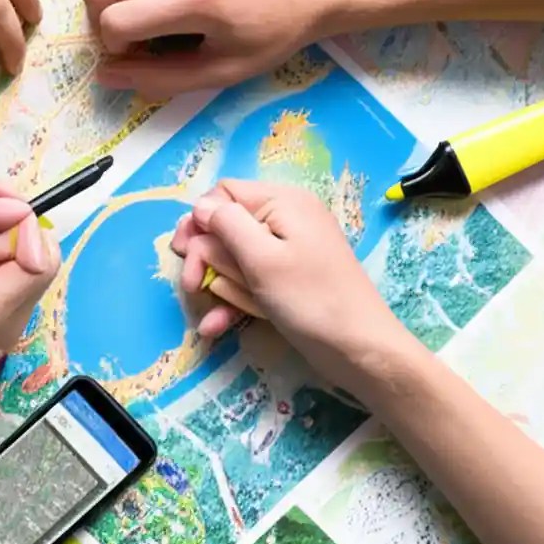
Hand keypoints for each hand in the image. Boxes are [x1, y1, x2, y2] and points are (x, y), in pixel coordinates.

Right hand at [0, 177, 59, 397]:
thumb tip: (13, 206)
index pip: (39, 256)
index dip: (17, 222)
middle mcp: (12, 323)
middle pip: (42, 256)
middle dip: (13, 217)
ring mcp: (9, 324)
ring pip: (32, 259)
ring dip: (4, 226)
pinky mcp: (0, 317)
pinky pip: (15, 271)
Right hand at [83, 0, 354, 98]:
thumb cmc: (270, 33)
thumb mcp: (222, 71)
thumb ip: (161, 78)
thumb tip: (105, 76)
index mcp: (197, 2)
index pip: (115, 23)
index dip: (114, 47)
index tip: (135, 53)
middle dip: (100, 18)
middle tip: (128, 29)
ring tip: (134, 1)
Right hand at [171, 180, 416, 393]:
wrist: (359, 350)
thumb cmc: (310, 299)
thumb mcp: (262, 259)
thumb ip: (227, 225)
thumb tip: (200, 206)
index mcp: (283, 203)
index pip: (225, 193)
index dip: (200, 221)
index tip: (184, 254)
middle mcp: (286, 219)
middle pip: (227, 226)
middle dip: (205, 258)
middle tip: (192, 285)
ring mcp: (288, 252)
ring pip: (235, 259)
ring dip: (217, 286)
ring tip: (207, 314)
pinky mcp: (289, 281)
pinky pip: (252, 281)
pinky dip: (234, 302)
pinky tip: (217, 327)